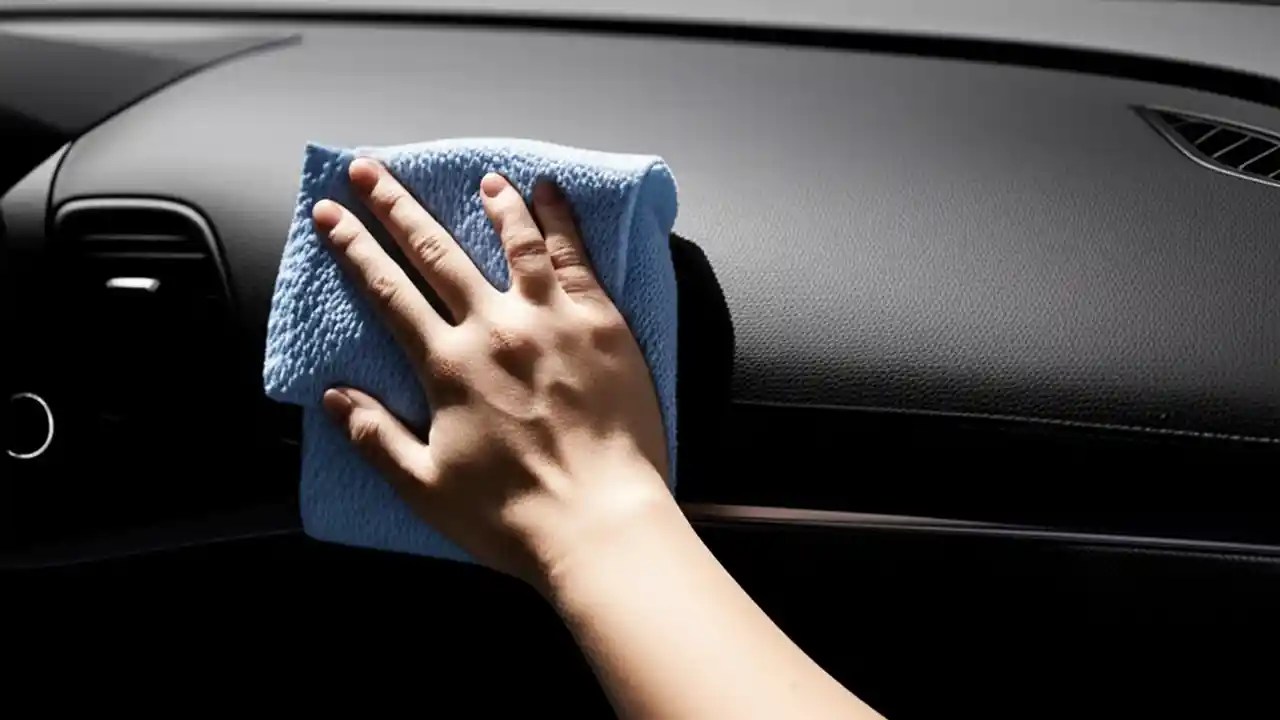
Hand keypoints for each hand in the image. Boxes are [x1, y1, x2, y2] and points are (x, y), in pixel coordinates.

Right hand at [312, 159, 670, 586]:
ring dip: (492, 204)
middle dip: (396, 206)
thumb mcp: (425, 486)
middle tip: (371, 169)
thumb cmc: (514, 516)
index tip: (329, 213)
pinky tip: (551, 195)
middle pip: (436, 251)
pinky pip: (576, 257)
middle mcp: (496, 329)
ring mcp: (552, 320)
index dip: (353, 247)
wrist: (601, 524)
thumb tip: (333, 396)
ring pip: (515, 241)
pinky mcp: (602, 324)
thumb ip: (375, 437)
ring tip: (480, 178)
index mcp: (449, 365)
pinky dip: (560, 220)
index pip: (388, 291)